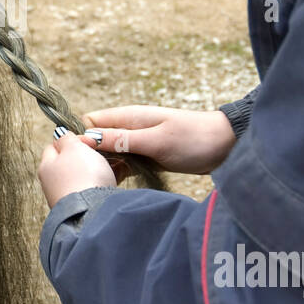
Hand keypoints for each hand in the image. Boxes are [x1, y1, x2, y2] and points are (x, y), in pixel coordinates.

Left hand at [38, 131, 117, 208]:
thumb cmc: (82, 176)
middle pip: (69, 162)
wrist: (92, 213)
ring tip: (109, 170)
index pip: (55, 145)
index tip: (90, 141)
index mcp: (46, 166)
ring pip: (81, 177)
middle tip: (100, 155)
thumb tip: (60, 134)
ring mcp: (65, 197)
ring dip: (94, 172)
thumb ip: (66, 138)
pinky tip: (110, 184)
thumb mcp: (74, 148)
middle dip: (85, 157)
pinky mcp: (79, 209)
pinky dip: (99, 186)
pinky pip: (90, 191)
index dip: (73, 139)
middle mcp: (52, 184)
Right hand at [79, 104, 235, 174]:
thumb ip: (121, 139)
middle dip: (89, 156)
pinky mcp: (148, 155)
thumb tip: (86, 138)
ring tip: (100, 185)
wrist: (227, 146)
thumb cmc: (194, 139)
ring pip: (109, 153)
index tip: (76, 160)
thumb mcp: (155, 141)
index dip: (80, 138)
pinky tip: (116, 186)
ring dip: (105, 166)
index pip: (90, 122)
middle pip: (97, 139)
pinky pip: (125, 162)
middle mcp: (130, 127)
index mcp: (129, 116)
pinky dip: (119, 172)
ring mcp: (139, 142)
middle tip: (88, 178)